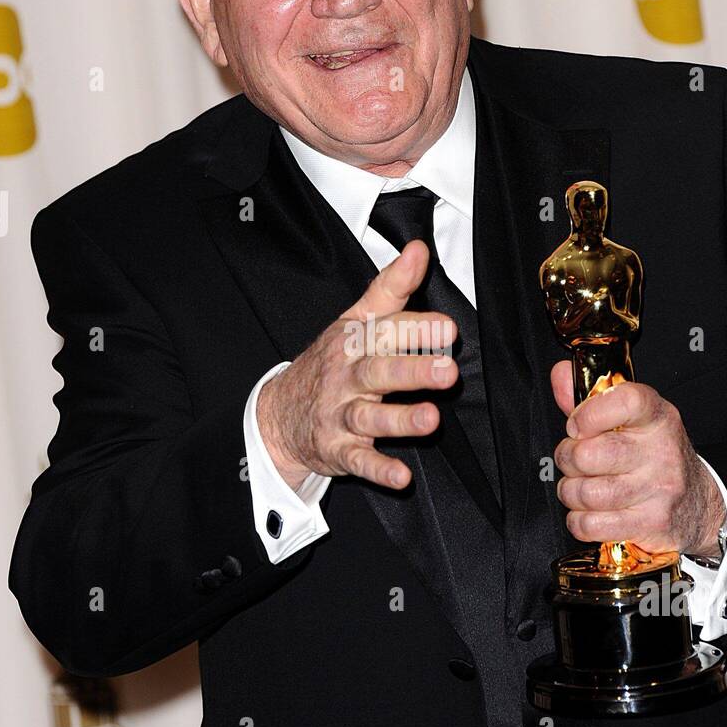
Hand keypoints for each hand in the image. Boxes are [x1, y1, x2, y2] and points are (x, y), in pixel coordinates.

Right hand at [257, 241, 458, 491]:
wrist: (278, 413)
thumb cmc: (331, 362)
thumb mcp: (354, 320)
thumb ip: (390, 287)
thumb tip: (420, 249)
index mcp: (354, 342)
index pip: (385, 330)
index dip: (416, 329)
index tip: (448, 329)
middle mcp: (347, 377)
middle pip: (379, 371)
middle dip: (412, 371)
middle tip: (447, 371)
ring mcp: (341, 415)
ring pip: (371, 416)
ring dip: (400, 420)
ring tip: (431, 420)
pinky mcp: (338, 450)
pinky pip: (359, 461)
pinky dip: (378, 469)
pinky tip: (401, 476)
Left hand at [550, 360, 725, 557]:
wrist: (697, 504)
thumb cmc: (654, 458)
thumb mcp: (631, 421)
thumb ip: (591, 399)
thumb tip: (560, 374)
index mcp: (657, 418)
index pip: (626, 401)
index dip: (589, 413)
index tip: (576, 424)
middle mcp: (661, 452)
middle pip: (589, 454)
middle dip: (567, 459)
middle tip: (575, 461)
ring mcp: (658, 490)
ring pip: (586, 493)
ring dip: (571, 492)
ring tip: (582, 487)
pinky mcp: (651, 524)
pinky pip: (592, 524)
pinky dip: (579, 521)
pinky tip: (590, 513)